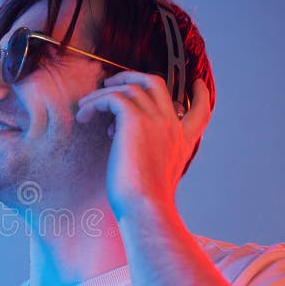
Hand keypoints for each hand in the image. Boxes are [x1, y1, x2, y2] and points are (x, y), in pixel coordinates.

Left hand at [75, 72, 211, 219]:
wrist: (145, 208)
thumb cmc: (144, 203)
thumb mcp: (156, 175)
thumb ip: (152, 157)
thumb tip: (125, 144)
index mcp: (184, 141)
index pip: (201, 112)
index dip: (200, 95)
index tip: (197, 84)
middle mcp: (173, 126)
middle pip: (157, 84)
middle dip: (133, 77)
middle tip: (112, 82)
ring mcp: (157, 120)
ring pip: (130, 88)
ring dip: (104, 93)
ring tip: (86, 106)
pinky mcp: (135, 120)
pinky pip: (112, 98)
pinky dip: (95, 102)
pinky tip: (83, 117)